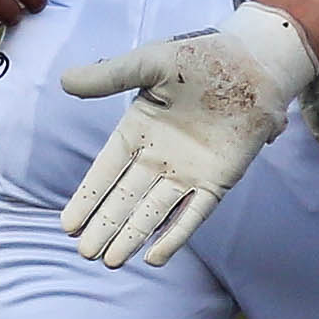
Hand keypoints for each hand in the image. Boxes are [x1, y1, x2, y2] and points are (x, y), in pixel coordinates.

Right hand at [58, 0, 317, 267]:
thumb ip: (109, 75)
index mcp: (138, 130)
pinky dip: (176, 234)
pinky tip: (156, 257)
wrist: (254, 63)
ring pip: (154, 211)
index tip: (68, 224)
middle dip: (105, 225)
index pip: (106, 171)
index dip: (88, 197)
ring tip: (111, 261)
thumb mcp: (150, 62)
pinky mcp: (217, 181)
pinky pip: (194, 213)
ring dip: (133, 235)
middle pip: (126, 198)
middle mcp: (159, 157)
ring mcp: (188, 172)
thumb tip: (65, 81)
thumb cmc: (201, 57)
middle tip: (85, 253)